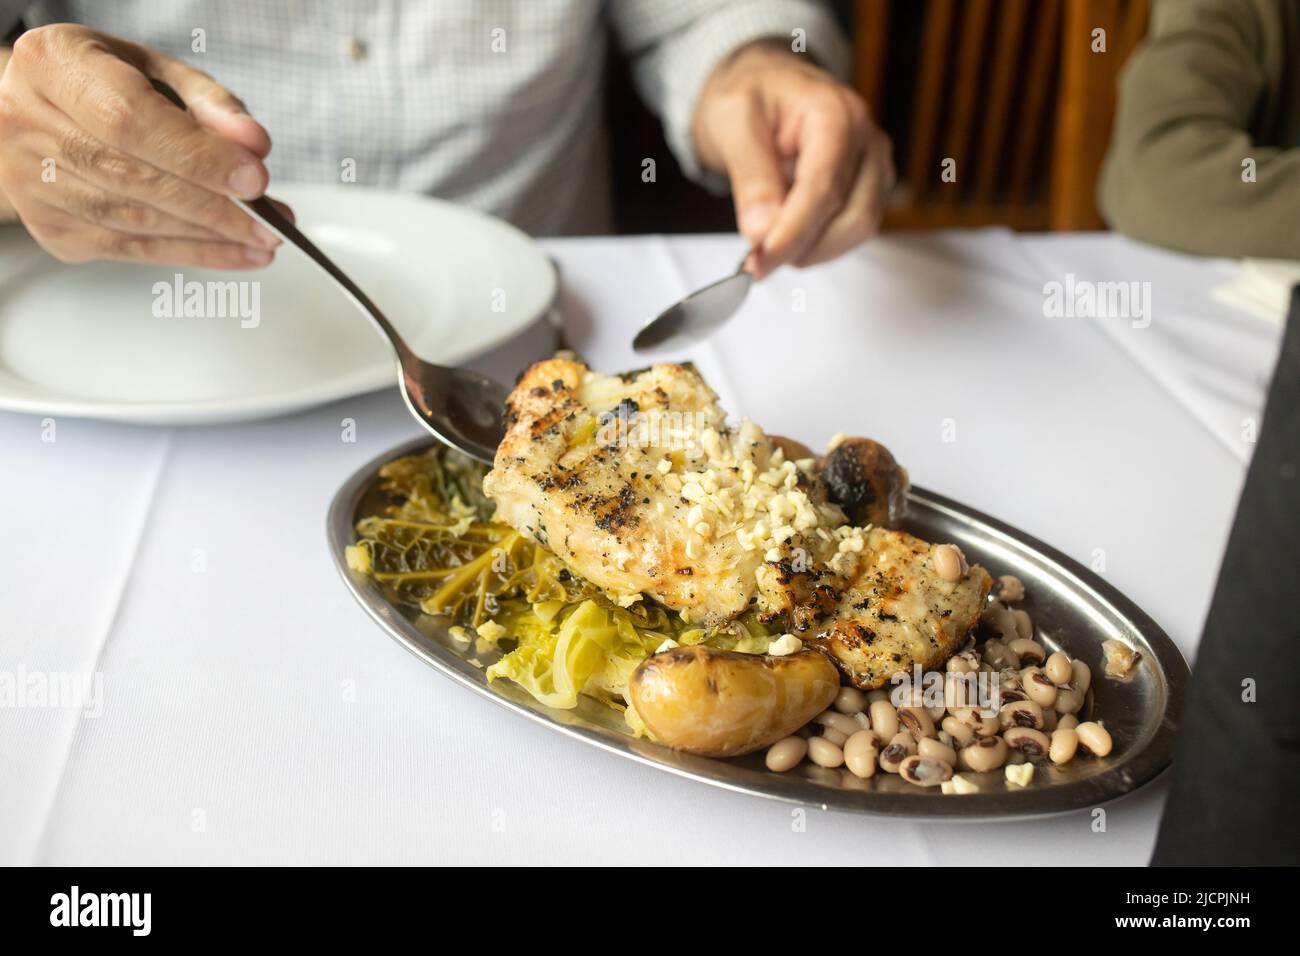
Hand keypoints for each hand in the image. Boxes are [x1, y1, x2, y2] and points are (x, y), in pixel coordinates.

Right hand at [0, 23, 288, 268]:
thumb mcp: (156, 70)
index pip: (130, 120)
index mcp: (53, 66)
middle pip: (135, 178)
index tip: (254, 179)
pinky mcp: (51, 228)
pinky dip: (192, 254)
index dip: (197, 155)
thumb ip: (208, 102)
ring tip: (263, 239)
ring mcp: (33, 183)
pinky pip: (132, 250)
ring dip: (211, 238)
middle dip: (215, 207)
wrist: (38, 110)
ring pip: (136, 222)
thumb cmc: (102, 84)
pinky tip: (235, 253)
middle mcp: (28, 124)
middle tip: (270, 222)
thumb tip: (253, 144)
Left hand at [693, 40, 894, 278]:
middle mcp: (866, 138)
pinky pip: (854, 229)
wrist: (763, 83)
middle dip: (801, 246)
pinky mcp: (871, 184)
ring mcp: (874, 163)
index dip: (792, 233)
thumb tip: (761, 231)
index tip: (759, 261)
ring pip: (858, 229)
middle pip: (850, 216)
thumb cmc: (750, 94)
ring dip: (812, 249)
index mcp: (836, 113)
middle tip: (756, 259)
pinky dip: (820, 243)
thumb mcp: (733, 123)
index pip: (824, 189)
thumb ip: (751, 176)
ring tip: (770, 240)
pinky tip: (789, 231)